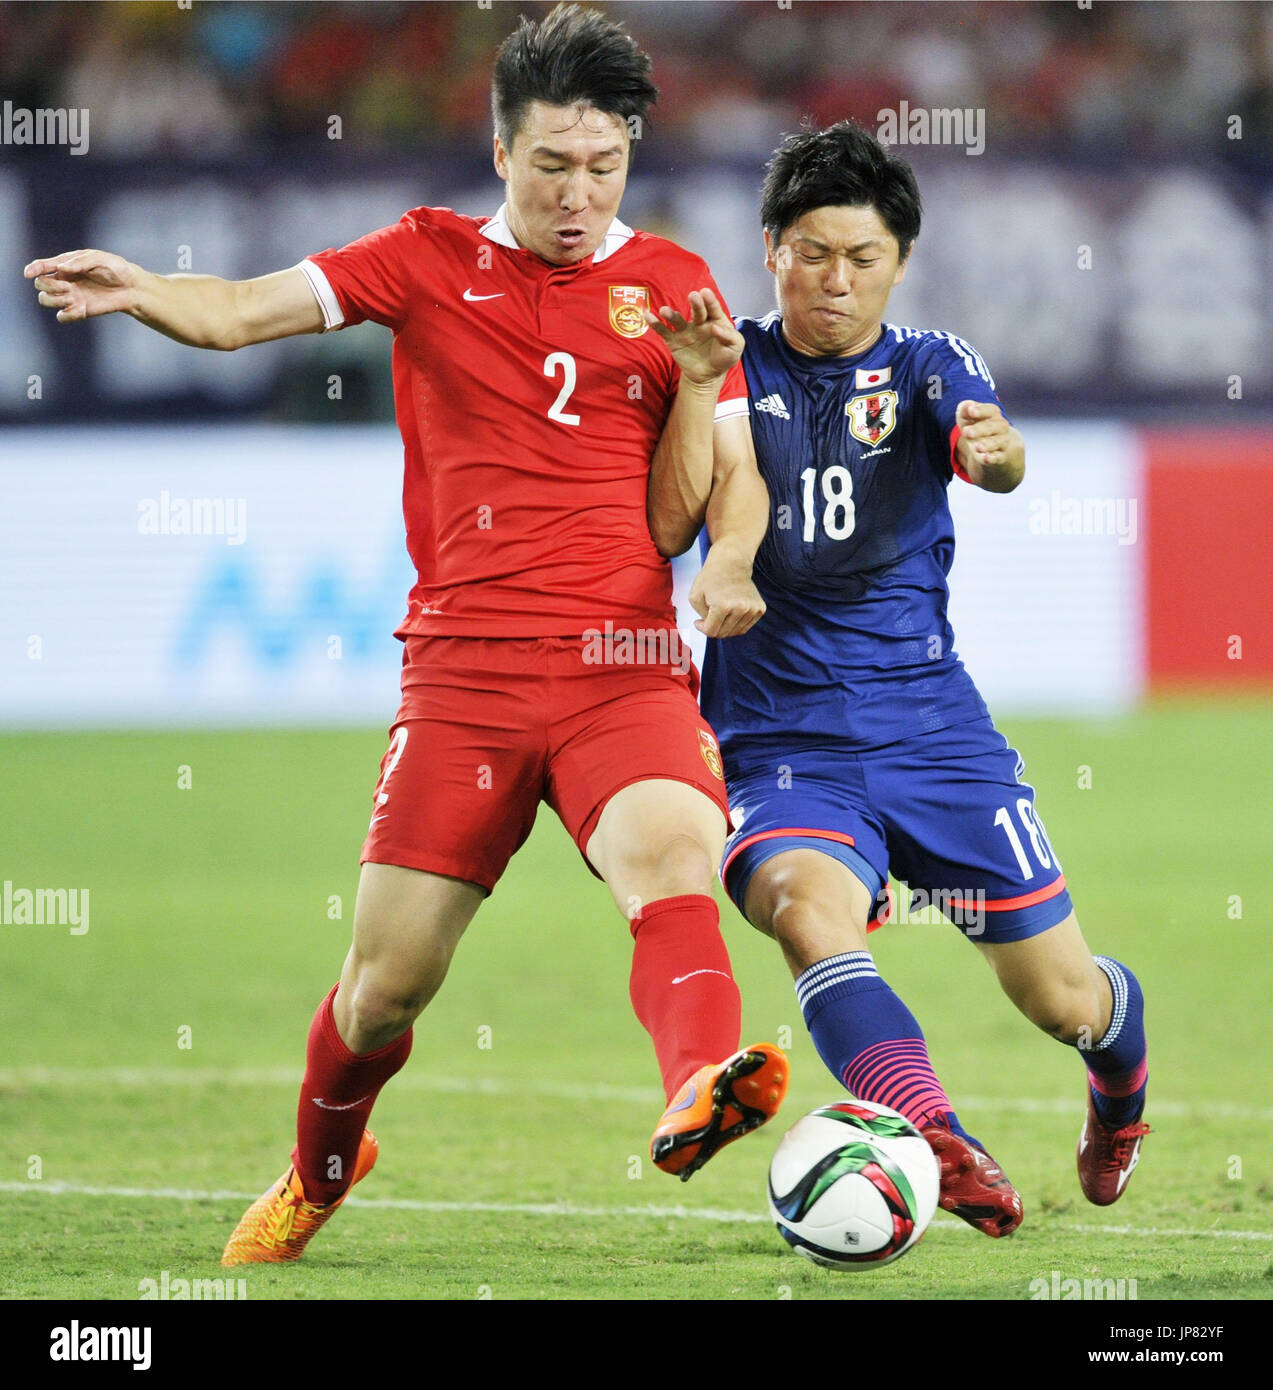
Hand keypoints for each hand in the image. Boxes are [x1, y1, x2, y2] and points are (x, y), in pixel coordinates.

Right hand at [24, 249, 138, 322]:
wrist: (132, 287)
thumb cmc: (115, 268)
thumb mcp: (99, 259)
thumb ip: (80, 262)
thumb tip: (62, 268)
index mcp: (66, 265)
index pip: (42, 267)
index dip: (33, 269)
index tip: (29, 274)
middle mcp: (65, 281)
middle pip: (40, 285)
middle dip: (47, 285)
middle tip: (67, 285)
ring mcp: (71, 297)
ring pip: (45, 300)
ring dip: (53, 298)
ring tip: (71, 296)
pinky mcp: (80, 311)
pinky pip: (62, 317)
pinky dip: (66, 314)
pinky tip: (80, 309)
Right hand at [645, 288, 742, 386]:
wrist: (709, 375)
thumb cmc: (724, 358)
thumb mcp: (735, 348)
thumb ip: (729, 337)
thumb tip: (715, 327)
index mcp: (715, 320)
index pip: (713, 308)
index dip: (710, 301)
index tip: (705, 293)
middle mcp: (699, 322)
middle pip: (697, 311)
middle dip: (695, 304)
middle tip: (693, 296)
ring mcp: (685, 331)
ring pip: (677, 320)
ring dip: (671, 314)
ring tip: (665, 310)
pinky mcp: (673, 341)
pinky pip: (663, 331)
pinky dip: (655, 324)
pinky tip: (648, 316)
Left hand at [689, 546, 765, 637]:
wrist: (732, 563)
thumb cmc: (710, 578)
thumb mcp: (694, 596)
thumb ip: (700, 617)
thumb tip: (710, 630)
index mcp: (723, 606)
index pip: (712, 632)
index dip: (702, 628)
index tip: (698, 620)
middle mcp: (741, 608)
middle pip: (724, 634)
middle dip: (713, 627)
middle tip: (709, 615)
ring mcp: (753, 609)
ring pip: (735, 632)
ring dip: (725, 626)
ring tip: (721, 611)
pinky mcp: (760, 609)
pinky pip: (745, 627)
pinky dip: (736, 623)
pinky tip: (731, 611)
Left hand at [954, 400, 1011, 466]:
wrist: (994, 448)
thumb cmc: (978, 429)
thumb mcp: (968, 418)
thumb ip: (965, 410)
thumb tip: (964, 405)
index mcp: (993, 415)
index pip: (991, 410)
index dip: (981, 410)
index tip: (971, 411)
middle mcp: (1000, 427)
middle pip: (994, 426)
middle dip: (980, 429)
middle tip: (966, 432)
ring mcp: (1002, 442)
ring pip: (997, 442)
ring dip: (987, 444)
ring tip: (976, 447)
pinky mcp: (1000, 457)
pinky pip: (998, 457)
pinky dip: (992, 458)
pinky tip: (985, 458)